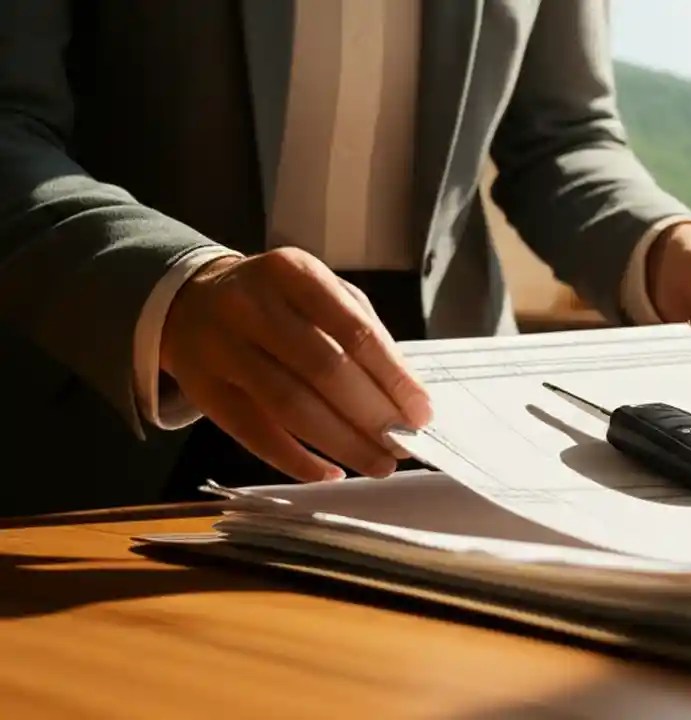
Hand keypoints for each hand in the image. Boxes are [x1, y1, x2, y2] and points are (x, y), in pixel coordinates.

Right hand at [160, 247, 432, 481]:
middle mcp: (252, 305)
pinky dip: (296, 460)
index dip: (393, 377)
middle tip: (403, 447)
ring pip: (290, 405)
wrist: (191, 304)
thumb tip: (406, 399)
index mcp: (294, 273)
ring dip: (341, 442)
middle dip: (371, 414)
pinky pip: (254, 434)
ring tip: (378, 464)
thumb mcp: (321, 296)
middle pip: (323, 369)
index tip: (422, 413)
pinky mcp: (203, 390)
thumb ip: (363, 337)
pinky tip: (329, 472)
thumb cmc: (279, 304)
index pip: (354, 331)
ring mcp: (221, 348)